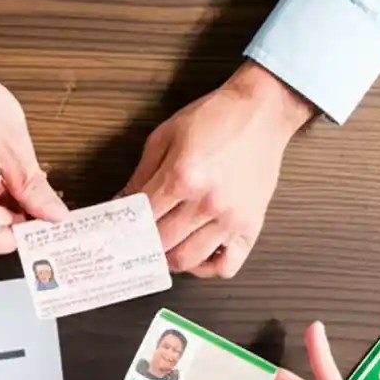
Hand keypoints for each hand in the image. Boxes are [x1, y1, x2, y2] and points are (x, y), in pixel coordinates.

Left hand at [124, 62, 313, 277]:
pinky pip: (227, 266)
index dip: (125, 226)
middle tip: (136, 240)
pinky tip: (198, 255)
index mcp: (182, 176)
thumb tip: (121, 202)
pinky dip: (208, 269)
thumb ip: (141, 174)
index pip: (142, 216)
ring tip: (163, 248)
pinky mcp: (251, 225)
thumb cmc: (216, 118)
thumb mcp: (165, 136)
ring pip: (188, 259)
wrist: (262, 111)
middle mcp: (206, 202)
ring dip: (169, 259)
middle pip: (161, 242)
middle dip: (143, 243)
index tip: (118, 230)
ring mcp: (230, 218)